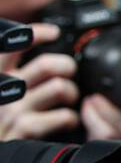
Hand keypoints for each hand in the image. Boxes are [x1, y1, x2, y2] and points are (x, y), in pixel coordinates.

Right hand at [0, 24, 80, 140]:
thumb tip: (42, 45)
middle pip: (45, 65)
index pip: (11, 44)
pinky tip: (67, 120)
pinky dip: (71, 117)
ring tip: (68, 100)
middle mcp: (3, 88)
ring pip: (58, 88)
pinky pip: (62, 117)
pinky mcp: (25, 130)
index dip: (35, 34)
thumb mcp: (2, 88)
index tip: (53, 32)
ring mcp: (14, 110)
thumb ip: (16, 69)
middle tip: (69, 74)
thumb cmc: (1, 118)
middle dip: (66, 66)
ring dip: (72, 93)